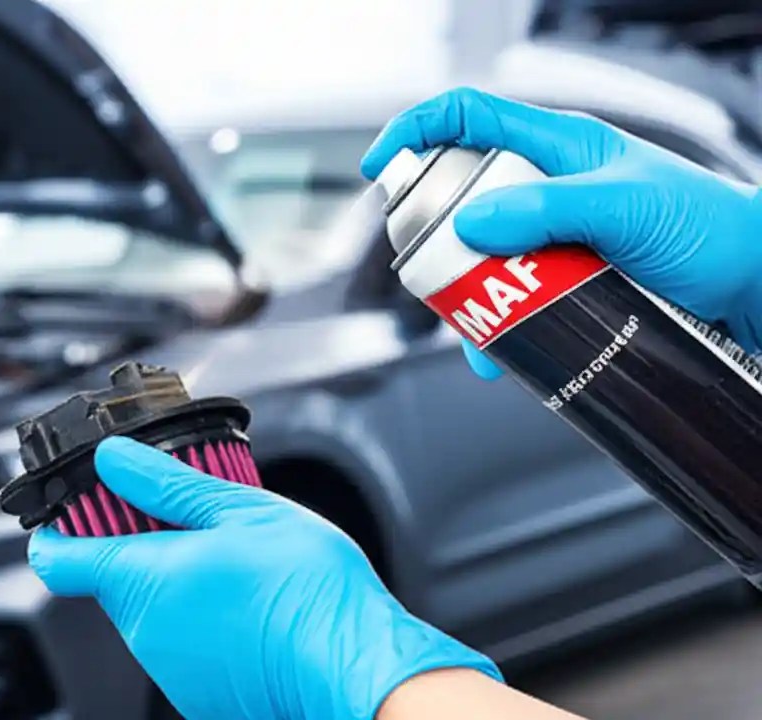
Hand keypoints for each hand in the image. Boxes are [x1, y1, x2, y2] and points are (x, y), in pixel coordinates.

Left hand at [27, 437, 499, 719]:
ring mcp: (172, 669)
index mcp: (141, 580)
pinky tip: (251, 601)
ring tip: (237, 559)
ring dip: (181, 580)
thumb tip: (112, 459)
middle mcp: (144, 632)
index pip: (58, 558)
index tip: (69, 509)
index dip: (57, 528)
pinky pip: (187, 643)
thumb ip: (164, 485)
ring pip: (156, 610)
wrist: (354, 669)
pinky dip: (206, 618)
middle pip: (116, 577)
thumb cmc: (305, 591)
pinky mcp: (201, 692)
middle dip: (144, 543)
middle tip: (194, 517)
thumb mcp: (237, 511)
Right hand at [362, 87, 761, 379]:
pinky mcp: (560, 280)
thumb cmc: (708, 228)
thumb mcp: (625, 208)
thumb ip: (549, 210)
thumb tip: (472, 221)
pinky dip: (495, 329)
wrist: (753, 285)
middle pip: (459, 196)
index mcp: (556, 146)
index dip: (416, 131)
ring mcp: (551, 234)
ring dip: (464, 294)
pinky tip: (500, 355)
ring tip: (477, 332)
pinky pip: (507, 299)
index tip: (379, 168)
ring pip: (478, 257)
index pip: (468, 115)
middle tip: (429, 270)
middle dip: (434, 236)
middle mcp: (545, 186)